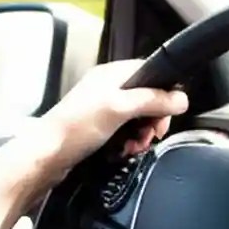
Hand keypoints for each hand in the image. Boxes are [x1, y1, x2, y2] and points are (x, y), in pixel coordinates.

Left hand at [39, 59, 188, 177]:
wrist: (46, 156)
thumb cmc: (75, 128)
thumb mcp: (120, 108)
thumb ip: (153, 100)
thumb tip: (181, 98)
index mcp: (112, 74)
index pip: (151, 73)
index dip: (165, 92)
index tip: (169, 113)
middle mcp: (108, 88)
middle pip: (147, 98)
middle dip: (153, 119)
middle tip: (151, 135)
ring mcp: (102, 108)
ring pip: (137, 118)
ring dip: (141, 134)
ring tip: (135, 146)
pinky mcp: (98, 128)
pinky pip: (124, 132)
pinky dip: (129, 142)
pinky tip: (124, 151)